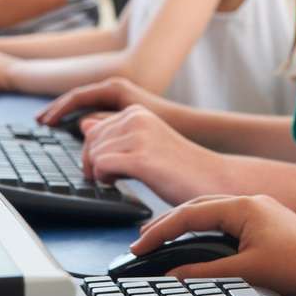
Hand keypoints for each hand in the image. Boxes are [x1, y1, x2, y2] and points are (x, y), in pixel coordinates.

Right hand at [37, 76, 167, 129]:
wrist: (188, 126)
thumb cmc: (162, 124)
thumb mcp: (130, 122)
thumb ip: (105, 122)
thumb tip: (82, 125)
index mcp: (113, 88)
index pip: (77, 96)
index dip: (58, 109)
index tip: (45, 121)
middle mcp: (113, 87)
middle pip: (78, 97)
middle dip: (58, 109)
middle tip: (40, 121)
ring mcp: (116, 95)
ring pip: (84, 103)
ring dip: (67, 112)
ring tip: (50, 123)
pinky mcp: (120, 106)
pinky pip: (92, 108)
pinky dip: (79, 116)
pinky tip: (72, 128)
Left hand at [79, 105, 226, 204]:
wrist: (212, 179)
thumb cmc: (179, 167)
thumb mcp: (144, 144)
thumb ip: (114, 134)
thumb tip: (83, 124)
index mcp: (136, 112)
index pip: (92, 129)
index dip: (93, 152)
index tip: (105, 168)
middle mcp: (136, 118)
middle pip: (89, 142)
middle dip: (92, 163)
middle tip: (108, 179)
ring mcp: (139, 136)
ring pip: (93, 154)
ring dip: (99, 173)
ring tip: (118, 180)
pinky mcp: (141, 158)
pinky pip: (101, 165)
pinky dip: (104, 178)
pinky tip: (118, 183)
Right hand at [131, 194, 295, 295]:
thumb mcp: (248, 272)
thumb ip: (206, 273)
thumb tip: (173, 277)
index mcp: (241, 206)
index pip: (189, 214)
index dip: (160, 231)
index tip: (139, 247)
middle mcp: (249, 201)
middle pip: (196, 207)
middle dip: (167, 224)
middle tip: (143, 243)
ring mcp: (259, 210)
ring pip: (211, 212)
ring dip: (186, 225)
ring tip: (163, 240)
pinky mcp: (267, 222)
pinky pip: (226, 220)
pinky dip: (205, 230)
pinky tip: (199, 243)